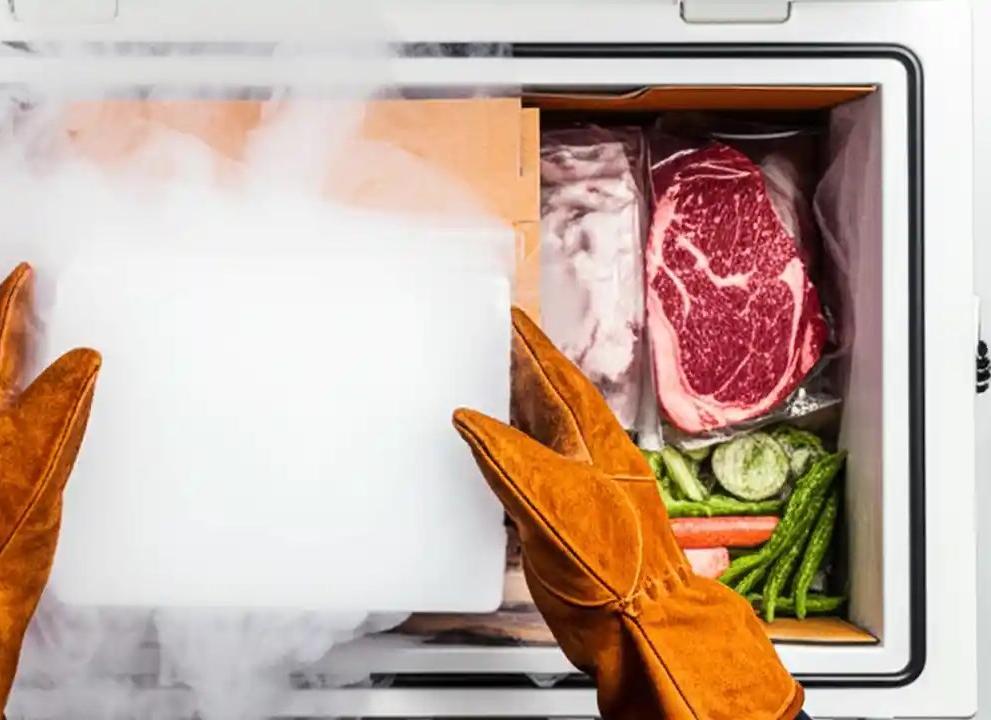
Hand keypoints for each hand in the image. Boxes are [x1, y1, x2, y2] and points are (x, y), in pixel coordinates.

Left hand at [0, 263, 100, 719]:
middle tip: (31, 295)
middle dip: (9, 327)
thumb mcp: (25, 465)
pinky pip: (15, 427)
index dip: (8, 307)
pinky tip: (45, 416)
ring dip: (18, 362)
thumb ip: (54, 410)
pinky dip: (32, 404)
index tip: (23, 272)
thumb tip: (85, 357)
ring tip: (39, 339)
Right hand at [452, 309, 799, 719]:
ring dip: (513, 410)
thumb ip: (509, 458)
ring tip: (481, 391)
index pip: (553, 376)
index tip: (505, 316)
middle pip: (548, 399)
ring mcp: (583, 488)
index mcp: (591, 441)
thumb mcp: (552, 506)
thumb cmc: (613, 572)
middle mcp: (590, 458)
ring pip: (542, 433)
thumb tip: (469, 418)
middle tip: (485, 345)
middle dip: (517, 369)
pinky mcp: (571, 520)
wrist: (642, 630)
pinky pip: (533, 470)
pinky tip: (492, 462)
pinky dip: (509, 456)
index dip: (528, 344)